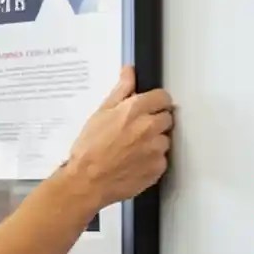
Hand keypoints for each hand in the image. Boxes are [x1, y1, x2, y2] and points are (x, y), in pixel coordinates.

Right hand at [67, 66, 173, 207]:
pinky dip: (152, 161)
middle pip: (166, 118)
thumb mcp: (101, 113)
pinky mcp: (158, 168)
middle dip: (155, 122)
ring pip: (164, 140)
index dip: (155, 102)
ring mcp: (155, 149)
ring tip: (132, 149)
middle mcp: (149, 128)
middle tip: (136, 131)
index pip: (163, 97)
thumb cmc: (89, 150)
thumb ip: (121, 90)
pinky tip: (135, 162)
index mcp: (135, 110)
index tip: (149, 108)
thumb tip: (129, 72)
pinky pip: (162, 160)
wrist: (87, 181)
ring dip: (154, 142)